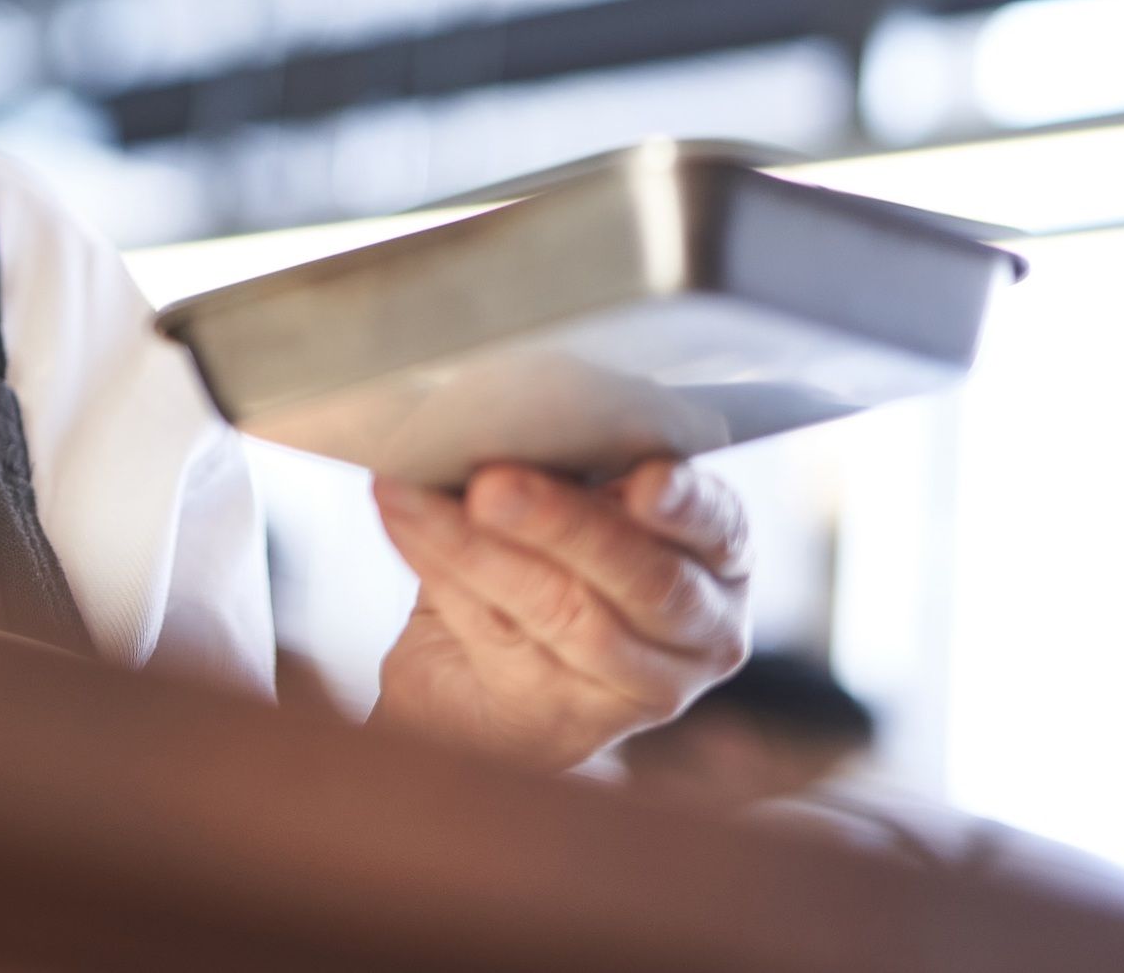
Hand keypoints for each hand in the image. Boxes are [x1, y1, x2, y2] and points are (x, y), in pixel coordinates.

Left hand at [373, 458, 749, 769]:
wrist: (477, 683)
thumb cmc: (539, 566)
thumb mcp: (571, 503)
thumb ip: (566, 465)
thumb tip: (496, 404)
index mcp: (718, 556)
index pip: (721, 527)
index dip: (687, 504)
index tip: (647, 480)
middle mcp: (698, 628)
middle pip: (642, 577)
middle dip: (561, 521)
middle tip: (490, 482)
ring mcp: (638, 685)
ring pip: (564, 611)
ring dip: (477, 546)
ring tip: (413, 496)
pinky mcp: (564, 718)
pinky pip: (498, 633)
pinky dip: (441, 568)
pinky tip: (403, 521)